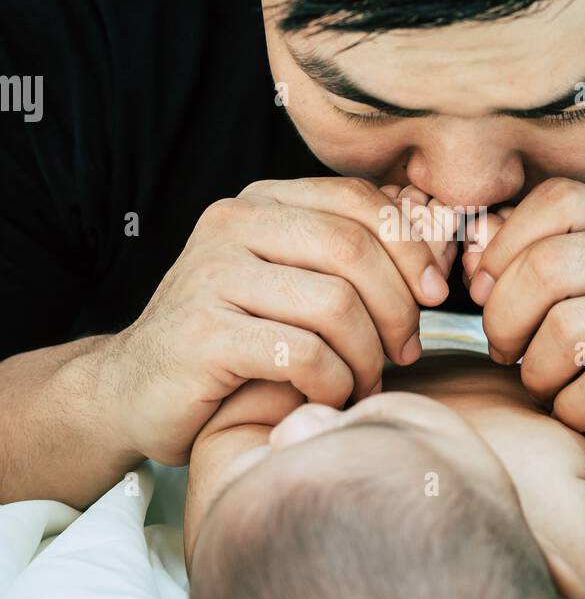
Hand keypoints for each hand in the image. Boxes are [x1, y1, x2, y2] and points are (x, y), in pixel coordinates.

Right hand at [105, 177, 449, 464]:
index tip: (434, 295)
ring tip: (365, 382)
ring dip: (368, 355)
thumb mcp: (288, 281)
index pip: (359, 202)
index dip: (412, 247)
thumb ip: (344, 257)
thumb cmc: (231, 338)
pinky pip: (302, 354)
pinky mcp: (201, 334)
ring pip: (335, 305)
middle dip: (399, 306)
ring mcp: (210, 277)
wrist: (133, 389)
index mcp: (260, 202)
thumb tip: (439, 240)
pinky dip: (333, 382)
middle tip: (407, 351)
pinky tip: (329, 396)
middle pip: (354, 249)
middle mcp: (232, 226)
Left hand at [463, 177, 584, 457]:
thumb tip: (470, 252)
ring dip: (536, 372)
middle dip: (505, 320)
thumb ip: (535, 257)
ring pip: (567, 331)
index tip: (488, 294)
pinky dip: (572, 410)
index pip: (552, 202)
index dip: (503, 249)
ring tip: (544, 386)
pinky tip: (578, 412)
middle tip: (505, 352)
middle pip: (547, 269)